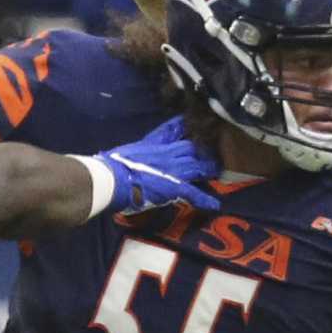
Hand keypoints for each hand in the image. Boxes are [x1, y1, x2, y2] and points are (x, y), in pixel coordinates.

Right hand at [94, 116, 218, 215]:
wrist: (113, 178)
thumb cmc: (116, 164)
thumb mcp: (132, 148)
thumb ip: (143, 144)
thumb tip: (151, 137)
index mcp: (157, 144)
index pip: (178, 132)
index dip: (190, 131)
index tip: (201, 128)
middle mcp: (169, 155)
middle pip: (193, 149)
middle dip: (205, 150)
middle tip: (217, 151)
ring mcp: (173, 171)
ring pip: (197, 166)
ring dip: (209, 168)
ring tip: (218, 170)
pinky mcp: (174, 187)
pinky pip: (193, 193)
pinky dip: (204, 199)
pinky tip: (215, 204)